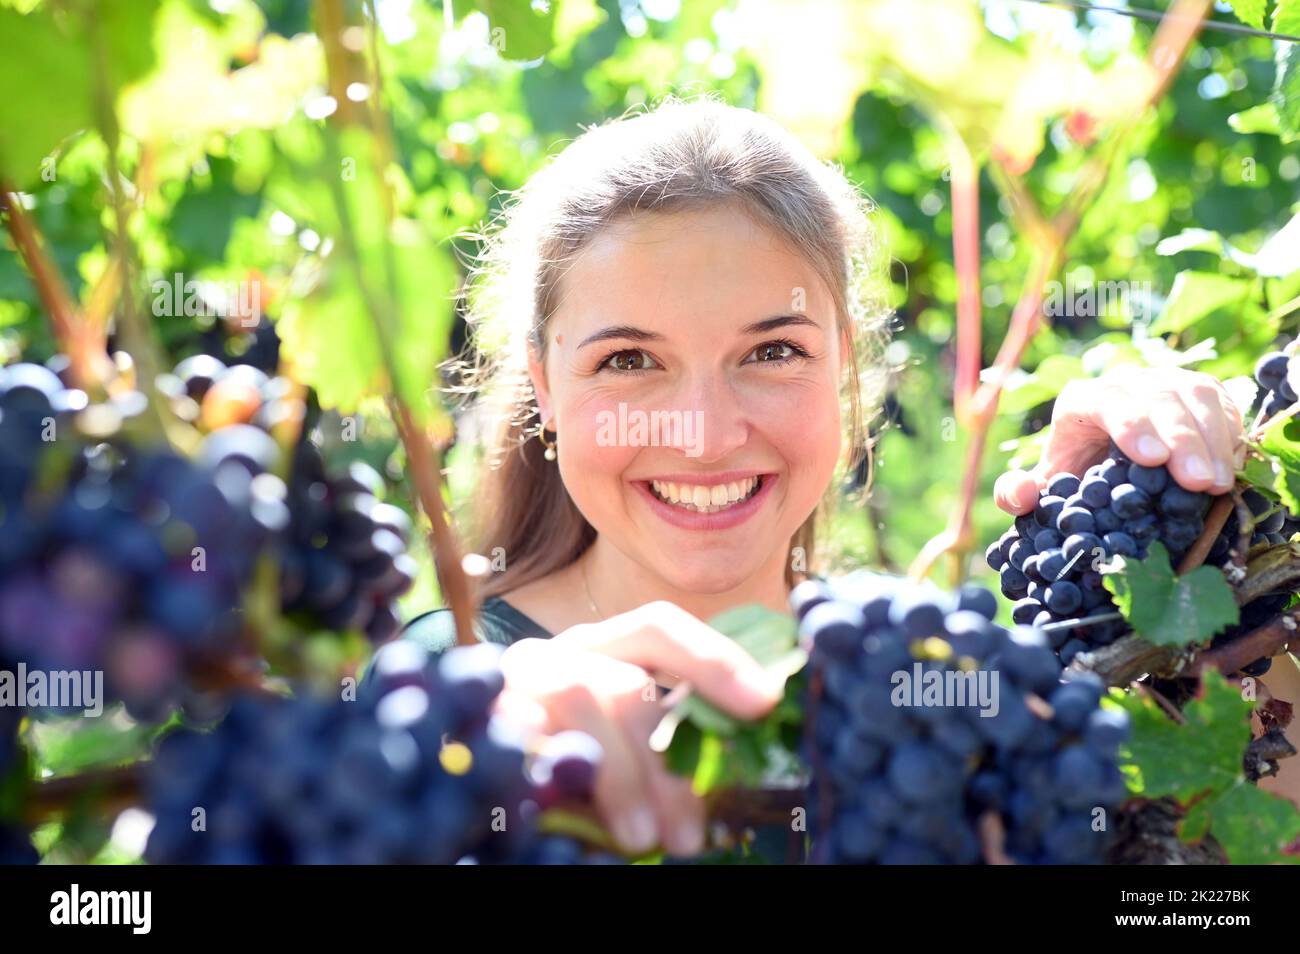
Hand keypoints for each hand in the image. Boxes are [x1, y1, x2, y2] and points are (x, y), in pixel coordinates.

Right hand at [494, 600, 782, 856]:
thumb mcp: (632, 746)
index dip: (715, 659)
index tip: (765, 703)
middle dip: (666, 758)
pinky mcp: (481, 722)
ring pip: (581, 695)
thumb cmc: (575, 772)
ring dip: (620, 775)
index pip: (660, 627)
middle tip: (690, 834)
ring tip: (642, 839)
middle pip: (625, 680)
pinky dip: (556, 774)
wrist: (468, 789)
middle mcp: (555, 655)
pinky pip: (521, 736)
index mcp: (600, 647)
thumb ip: (677, 730)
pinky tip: (579, 817)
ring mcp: (513, 686)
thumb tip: (757, 724)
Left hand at [993, 368, 1246, 514]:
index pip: (1107, 399)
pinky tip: (1229, 467)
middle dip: (1180, 438)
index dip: (1130, 424)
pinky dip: (1229, 434)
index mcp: (1082, 400)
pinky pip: (1222, 402)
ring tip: (1215, 483)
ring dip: (1211, 438)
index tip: (1151, 459)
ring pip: (1194, 394)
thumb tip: (1019, 494)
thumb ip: (1016, 493)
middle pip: (1157, 396)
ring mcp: (1165, 382)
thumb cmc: (1076, 472)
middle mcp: (1126, 382)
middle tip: (1196, 481)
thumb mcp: (1045, 486)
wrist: (1105, 459)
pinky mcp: (1198, 393)